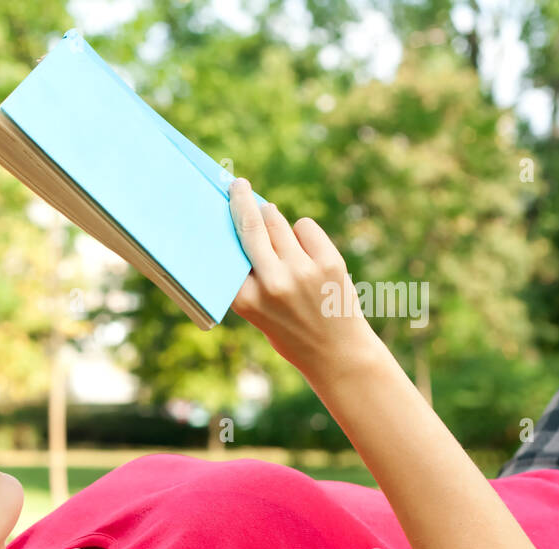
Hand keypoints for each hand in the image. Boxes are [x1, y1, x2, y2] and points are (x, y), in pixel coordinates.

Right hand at [227, 178, 379, 374]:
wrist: (336, 354)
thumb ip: (250, 276)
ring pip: (278, 222)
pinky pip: (306, 227)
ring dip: (273, 219)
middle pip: (251, 226)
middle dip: (243, 200)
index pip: (230, 249)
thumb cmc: (290, 330)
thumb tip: (250, 223)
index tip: (221, 200)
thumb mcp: (258, 312)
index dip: (227, 222)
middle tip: (238, 184)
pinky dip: (302, 233)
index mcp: (246, 300)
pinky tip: (306, 252)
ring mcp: (303, 271)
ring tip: (275, 231)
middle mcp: (273, 283)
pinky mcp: (329, 263)